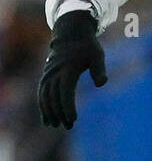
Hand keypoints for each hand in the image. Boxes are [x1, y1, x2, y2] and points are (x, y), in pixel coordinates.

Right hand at [38, 10, 106, 128]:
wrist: (70, 33)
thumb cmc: (87, 46)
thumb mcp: (97, 55)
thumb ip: (99, 70)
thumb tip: (101, 84)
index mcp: (68, 69)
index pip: (66, 92)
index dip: (68, 106)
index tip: (73, 119)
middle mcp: (55, 72)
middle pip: (54, 96)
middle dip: (60, 113)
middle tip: (69, 126)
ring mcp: (48, 73)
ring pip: (44, 96)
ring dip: (48, 112)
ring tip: (54, 125)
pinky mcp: (46, 75)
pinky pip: (41, 92)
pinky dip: (42, 105)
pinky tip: (47, 118)